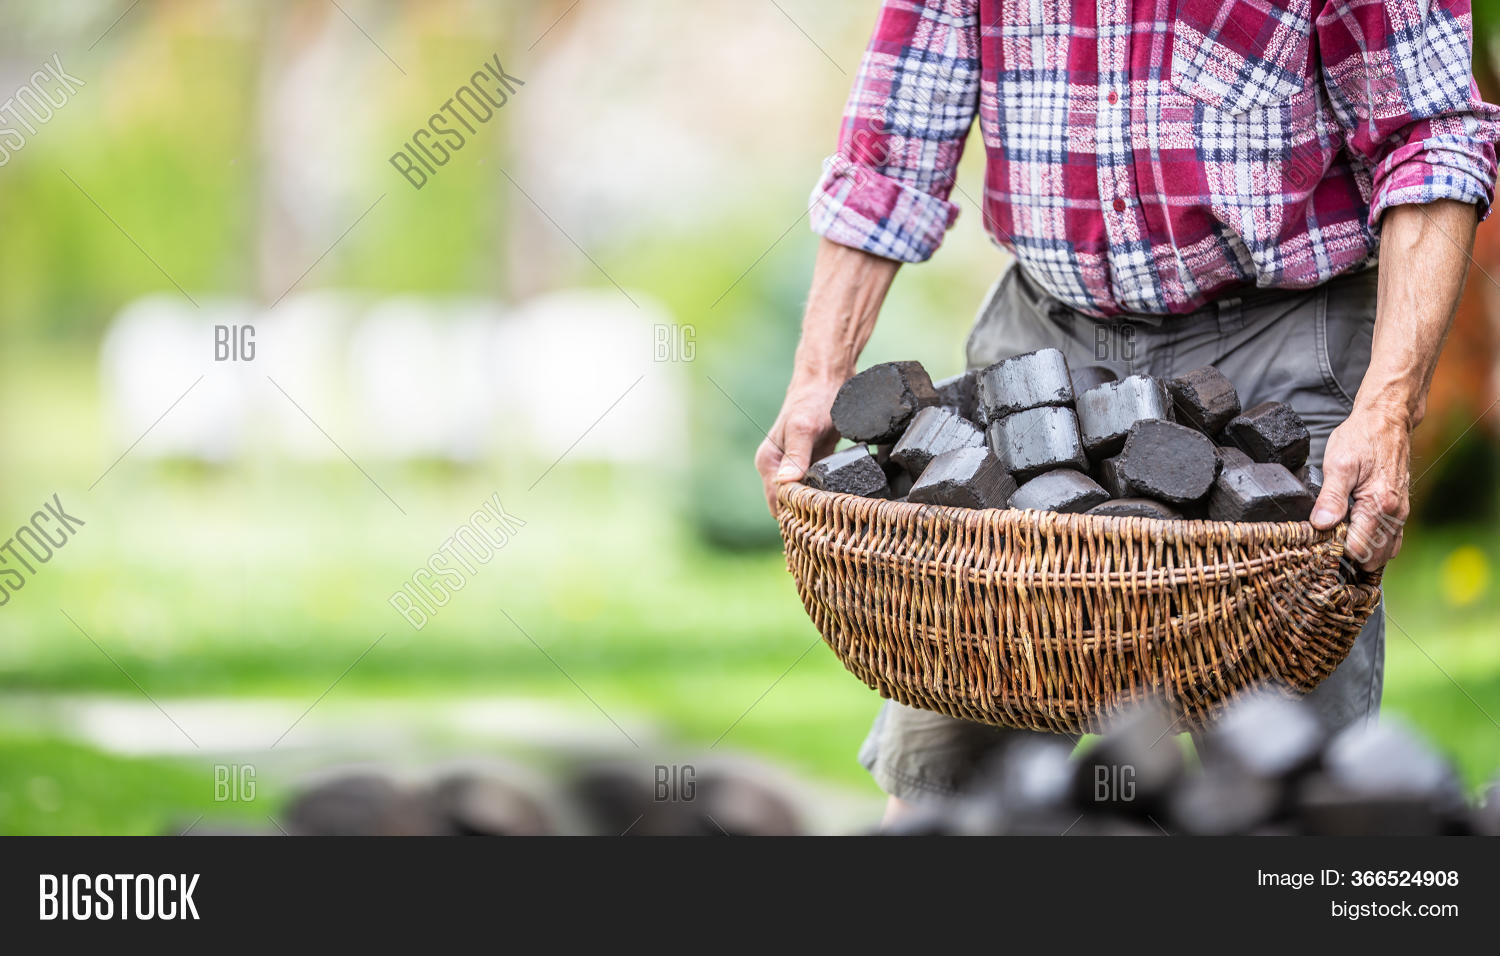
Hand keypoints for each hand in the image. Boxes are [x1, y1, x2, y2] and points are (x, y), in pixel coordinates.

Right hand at [754, 375, 843, 514]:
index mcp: (768, 462)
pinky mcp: (813, 465)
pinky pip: (818, 488)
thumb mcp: (803, 428)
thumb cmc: (813, 400)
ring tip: (841, 508)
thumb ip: (796, 455)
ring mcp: (796, 468)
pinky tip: (843, 496)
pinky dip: (828, 494)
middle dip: (809, 512)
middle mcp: (778, 468)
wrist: (828, 379)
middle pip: (790, 505)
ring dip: (820, 505)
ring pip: (805, 499)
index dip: (797, 512)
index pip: (778, 503)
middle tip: (835, 514)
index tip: (821, 515)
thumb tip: (785, 482)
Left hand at [1310, 404, 1410, 571]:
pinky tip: (1352, 539)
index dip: (1336, 553)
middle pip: (1373, 558)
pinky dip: (1373, 546)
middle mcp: (1395, 514)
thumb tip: (1321, 525)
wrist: (1386, 420)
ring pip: (1383, 551)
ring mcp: (1399, 513)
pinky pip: (1389, 539)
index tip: (1317, 547)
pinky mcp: (1398, 509)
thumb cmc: (1362, 438)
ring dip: (1362, 555)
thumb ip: (1331, 497)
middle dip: (1349, 559)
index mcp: (1379, 505)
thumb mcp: (1339, 464)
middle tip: (1323, 550)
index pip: (1358, 550)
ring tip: (1335, 546)